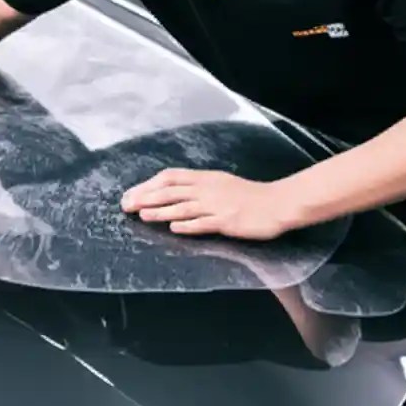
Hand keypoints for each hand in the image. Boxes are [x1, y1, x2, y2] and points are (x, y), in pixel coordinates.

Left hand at [120, 169, 297, 240]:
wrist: (277, 204)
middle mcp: (208, 189)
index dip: (149, 184)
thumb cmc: (249, 196)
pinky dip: (188, 225)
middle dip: (146, 197)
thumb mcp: (220, 183)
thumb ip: (198, 187)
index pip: (170, 177)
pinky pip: (204, 223)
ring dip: (161, 211)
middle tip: (127, 205)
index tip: (132, 193)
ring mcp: (217, 205)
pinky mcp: (227, 221)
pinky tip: (174, 228)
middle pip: (171, 191)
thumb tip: (173, 192)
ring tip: (143, 215)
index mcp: (205, 178)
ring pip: (183, 207)